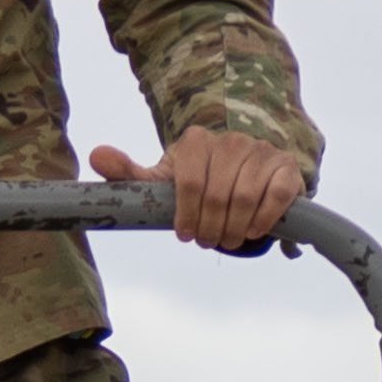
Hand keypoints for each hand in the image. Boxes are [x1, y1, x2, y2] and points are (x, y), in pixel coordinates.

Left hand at [88, 131, 309, 253]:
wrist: (244, 174)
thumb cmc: (196, 180)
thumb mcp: (163, 180)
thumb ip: (130, 174)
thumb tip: (95, 155)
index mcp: (196, 141)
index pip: (189, 182)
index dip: (187, 216)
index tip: (185, 235)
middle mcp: (231, 140)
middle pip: (218, 195)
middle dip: (210, 227)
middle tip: (207, 241)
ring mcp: (261, 152)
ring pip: (246, 198)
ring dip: (234, 229)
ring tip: (227, 240)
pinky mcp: (286, 168)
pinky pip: (276, 197)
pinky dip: (262, 220)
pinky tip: (251, 230)